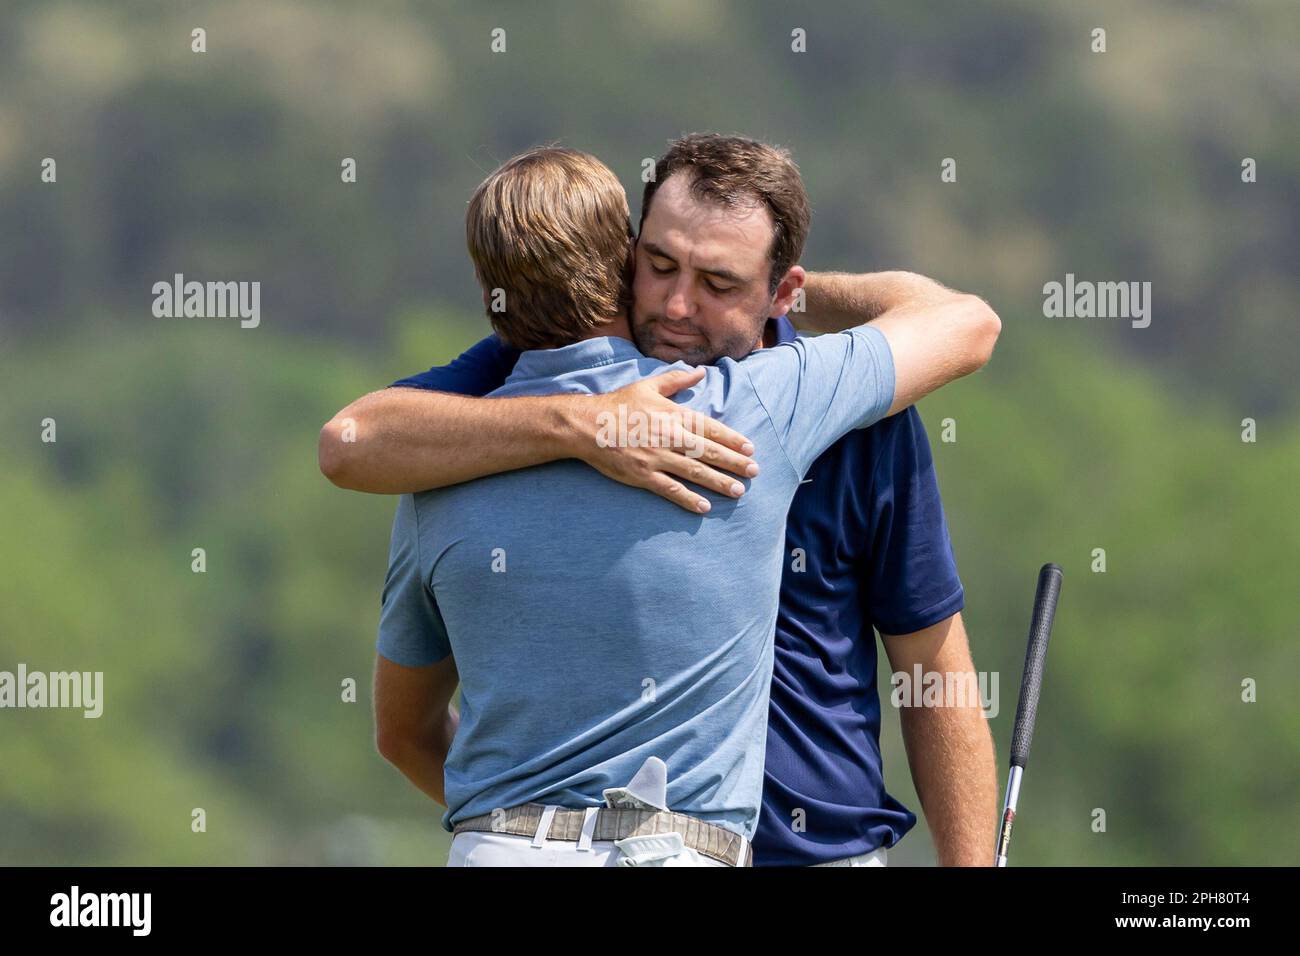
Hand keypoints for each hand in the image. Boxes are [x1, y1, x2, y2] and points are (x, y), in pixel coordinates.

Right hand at [565, 367, 759, 512]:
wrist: (586, 425)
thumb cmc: (618, 404)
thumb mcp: (648, 386)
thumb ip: (677, 380)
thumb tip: (701, 372)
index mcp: (672, 415)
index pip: (709, 427)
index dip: (731, 438)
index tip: (750, 448)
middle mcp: (668, 436)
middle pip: (707, 451)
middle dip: (733, 462)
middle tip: (754, 471)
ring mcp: (656, 457)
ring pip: (694, 471)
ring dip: (718, 482)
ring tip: (738, 491)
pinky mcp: (642, 475)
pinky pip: (670, 489)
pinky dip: (688, 498)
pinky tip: (704, 507)